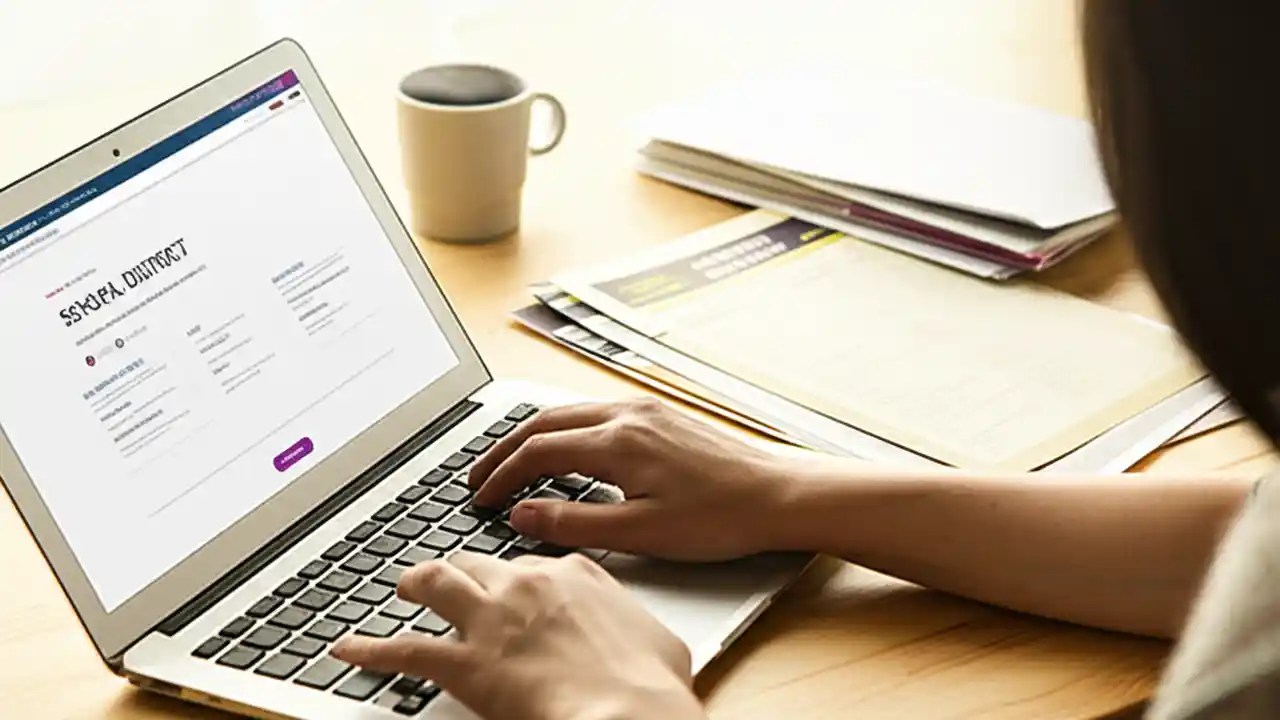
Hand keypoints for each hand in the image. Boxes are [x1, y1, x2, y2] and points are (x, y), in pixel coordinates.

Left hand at [331, 552, 703, 719]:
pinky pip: (403, 649)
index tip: (514, 582)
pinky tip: (349, 649)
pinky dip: (370, 649)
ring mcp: (492, 619)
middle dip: (462, 568)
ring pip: (436, 583)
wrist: (628, 711)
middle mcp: (527, 584)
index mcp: (576, 574)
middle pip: (479, 563)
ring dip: (415, 583)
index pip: (534, 561)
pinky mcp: (464, 661)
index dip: (519, 574)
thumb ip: (629, 623)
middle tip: (451, 577)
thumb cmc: (650, 685)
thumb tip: (636, 636)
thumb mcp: (656, 638)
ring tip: (404, 586)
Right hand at [467, 398, 791, 559]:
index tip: (480, 499)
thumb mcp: (641, 534)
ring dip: (533, 438)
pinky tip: (564, 453)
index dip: (501, 477)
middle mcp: (626, 415)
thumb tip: (522, 515)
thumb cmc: (719, 519)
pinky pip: (595, 414)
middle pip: (544, 423)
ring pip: (569, 413)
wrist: (779, 496)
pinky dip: (564, 431)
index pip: (537, 452)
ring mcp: (645, 410)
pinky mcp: (661, 415)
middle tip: (477, 479)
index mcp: (617, 442)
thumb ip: (574, 523)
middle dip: (504, 450)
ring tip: (510, 465)